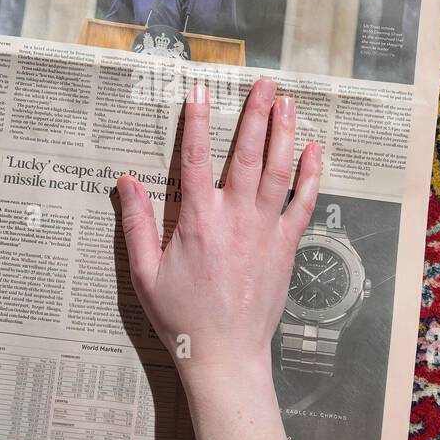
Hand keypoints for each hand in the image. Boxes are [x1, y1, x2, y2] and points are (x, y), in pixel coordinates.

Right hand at [115, 77, 321, 382]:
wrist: (225, 355)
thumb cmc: (181, 318)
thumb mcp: (144, 273)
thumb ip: (134, 224)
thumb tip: (125, 181)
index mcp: (197, 221)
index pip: (196, 158)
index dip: (196, 121)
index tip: (199, 91)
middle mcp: (235, 218)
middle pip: (247, 154)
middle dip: (254, 114)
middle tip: (263, 83)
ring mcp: (265, 231)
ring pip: (278, 171)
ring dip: (283, 133)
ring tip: (287, 102)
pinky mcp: (285, 247)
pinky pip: (302, 204)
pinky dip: (310, 175)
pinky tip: (314, 150)